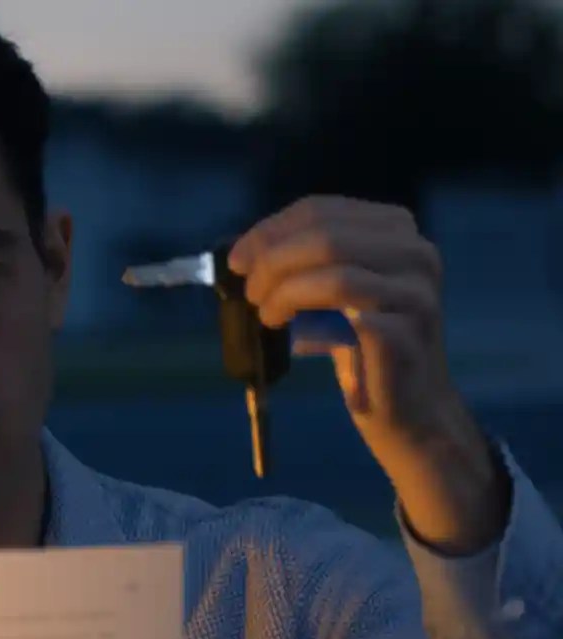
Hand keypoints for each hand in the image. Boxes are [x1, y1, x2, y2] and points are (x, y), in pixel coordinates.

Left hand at [229, 195, 507, 553]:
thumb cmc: (362, 348)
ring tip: (268, 315)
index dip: (270, 231)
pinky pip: (345, 319)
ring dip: (285, 294)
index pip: (321, 210)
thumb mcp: (332, 292)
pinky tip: (297, 339)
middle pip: (325, 236)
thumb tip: (245, 251)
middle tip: (250, 292)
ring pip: (335, 274)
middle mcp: (416, 254)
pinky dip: (309, 326)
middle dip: (273, 263)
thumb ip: (302, 261)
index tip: (238, 260)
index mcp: (396, 231)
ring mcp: (417, 294)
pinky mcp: (407, 334)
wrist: (407, 411)